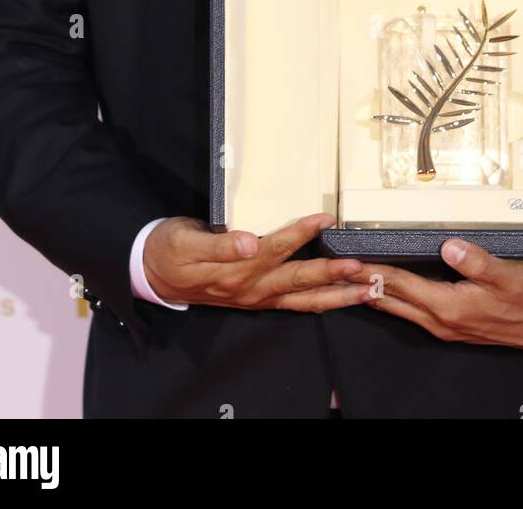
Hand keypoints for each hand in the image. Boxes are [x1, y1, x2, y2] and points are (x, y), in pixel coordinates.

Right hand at [142, 212, 372, 312]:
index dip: (301, 232)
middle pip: (300, 280)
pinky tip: (342, 298)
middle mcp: (252, 287)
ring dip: (337, 296)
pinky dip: (321, 301)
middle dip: (335, 275)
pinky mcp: (259, 300)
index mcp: (237, 271)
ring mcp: (258, 297)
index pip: (277, 248)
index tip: (326, 217)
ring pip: (304, 300)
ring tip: (367, 288)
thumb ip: (220, 245)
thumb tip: (250, 243)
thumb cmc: (171, 251)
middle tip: (364, 268)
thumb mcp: (186, 242)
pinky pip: (296, 304)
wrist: (155, 275)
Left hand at [349, 239, 522, 348]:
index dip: (372, 271)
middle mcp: (446, 322)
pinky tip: (395, 287)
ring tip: (355, 274)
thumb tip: (449, 247)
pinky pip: (419, 311)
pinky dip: (400, 297)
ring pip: (404, 309)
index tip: (347, 260)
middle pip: (394, 302)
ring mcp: (452, 326)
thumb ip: (478, 261)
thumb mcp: (511, 274)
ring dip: (380, 292)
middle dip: (365, 285)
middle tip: (338, 266)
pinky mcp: (460, 323)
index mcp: (452, 308)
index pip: (401, 286)